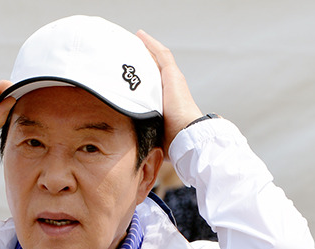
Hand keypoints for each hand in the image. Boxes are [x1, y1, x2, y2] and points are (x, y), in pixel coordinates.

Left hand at [136, 30, 202, 157]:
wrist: (186, 137)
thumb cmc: (171, 142)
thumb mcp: (152, 134)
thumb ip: (144, 133)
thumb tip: (129, 146)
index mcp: (165, 103)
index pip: (152, 85)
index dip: (143, 78)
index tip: (130, 74)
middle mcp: (170, 89)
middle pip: (154, 69)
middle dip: (142, 60)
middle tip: (128, 52)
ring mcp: (173, 81)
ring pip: (158, 59)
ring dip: (146, 48)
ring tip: (133, 39)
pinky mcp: (173, 76)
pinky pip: (161, 54)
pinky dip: (151, 44)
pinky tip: (140, 36)